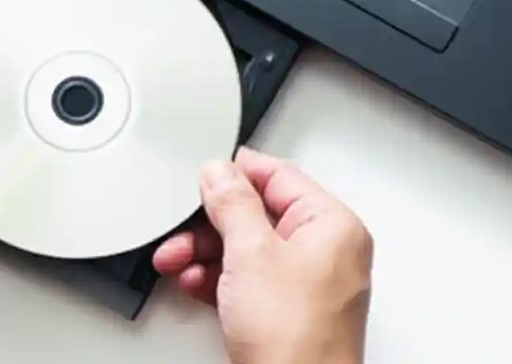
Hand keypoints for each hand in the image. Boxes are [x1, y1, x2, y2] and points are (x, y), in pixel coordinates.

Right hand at [153, 148, 373, 363]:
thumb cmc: (297, 339)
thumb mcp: (251, 253)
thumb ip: (232, 204)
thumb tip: (220, 172)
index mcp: (333, 226)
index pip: (281, 177)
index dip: (238, 172)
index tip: (206, 173)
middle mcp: (325, 253)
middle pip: (257, 215)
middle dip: (211, 223)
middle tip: (184, 226)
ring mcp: (304, 285)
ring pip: (245, 250)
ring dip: (205, 253)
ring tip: (178, 259)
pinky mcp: (284, 313)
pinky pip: (245, 281)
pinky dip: (216, 280)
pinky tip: (194, 282)